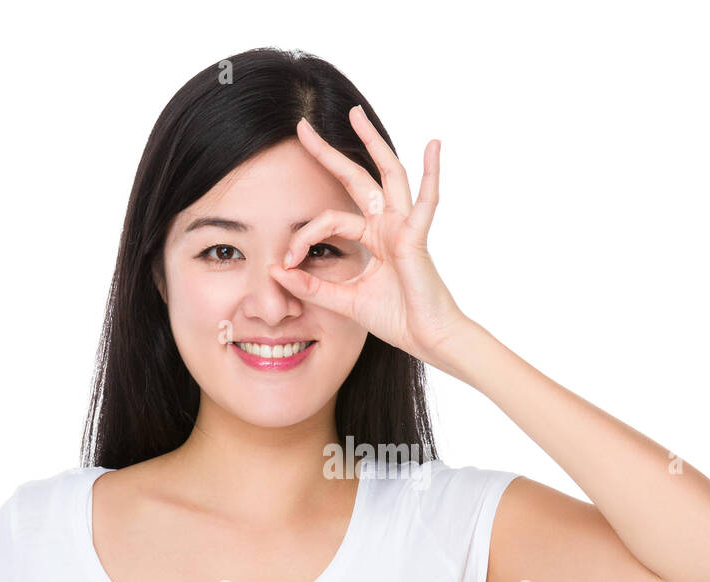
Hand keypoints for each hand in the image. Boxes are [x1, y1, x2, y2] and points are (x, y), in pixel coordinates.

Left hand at [268, 106, 468, 369]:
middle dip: (329, 153)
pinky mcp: (417, 236)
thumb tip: (276, 271)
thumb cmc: (396, 319)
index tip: (284, 263)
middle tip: (303, 127)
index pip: (328, 220)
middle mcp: (387, 225)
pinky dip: (431, 173)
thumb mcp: (343, 301)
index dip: (301, 237)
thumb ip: (311, 285)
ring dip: (372, 142)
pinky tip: (433, 145)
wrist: (427, 338)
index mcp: (372, 238)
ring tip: (355, 115)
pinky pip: (426, 200)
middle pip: (355, 178)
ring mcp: (403, 226)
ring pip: (387, 174)